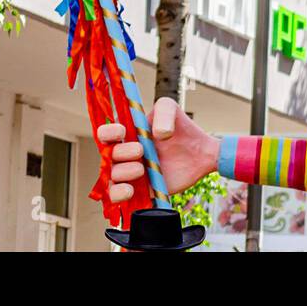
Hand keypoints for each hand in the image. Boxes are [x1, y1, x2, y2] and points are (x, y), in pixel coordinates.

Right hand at [96, 97, 219, 201]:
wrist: (201, 153)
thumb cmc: (182, 129)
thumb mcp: (171, 109)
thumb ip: (163, 112)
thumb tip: (158, 134)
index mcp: (128, 134)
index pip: (105, 134)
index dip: (107, 133)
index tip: (122, 132)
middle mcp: (125, 154)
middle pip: (107, 156)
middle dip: (121, 153)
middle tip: (141, 150)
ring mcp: (131, 173)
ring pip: (110, 177)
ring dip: (122, 173)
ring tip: (141, 169)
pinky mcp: (139, 189)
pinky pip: (117, 196)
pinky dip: (118, 194)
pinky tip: (131, 190)